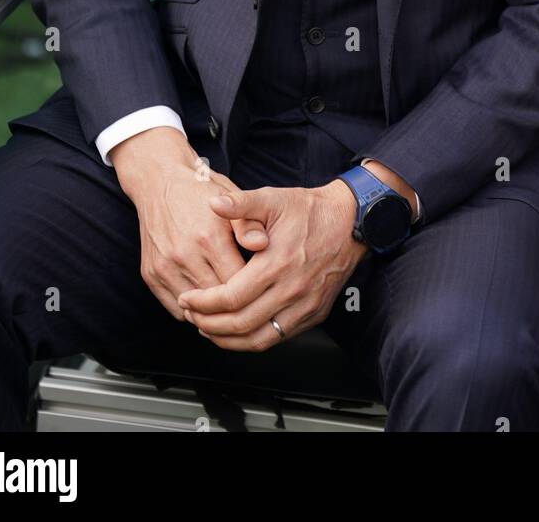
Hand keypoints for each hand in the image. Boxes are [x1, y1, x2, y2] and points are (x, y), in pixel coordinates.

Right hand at [110, 126, 269, 321]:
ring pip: (195, 309)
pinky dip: (190, 310)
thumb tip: (263, 244)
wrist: (159, 182)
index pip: (238, 283)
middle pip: (217, 300)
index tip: (262, 287)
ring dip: (211, 311)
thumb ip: (248, 224)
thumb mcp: (231, 198)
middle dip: (234, 303)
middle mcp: (184, 254)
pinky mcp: (150, 274)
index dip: (253, 288)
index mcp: (209, 237)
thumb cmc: (202, 191)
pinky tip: (204, 301)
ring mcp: (164, 266)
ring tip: (227, 306)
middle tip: (249, 302)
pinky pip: (174, 308)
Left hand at [177, 180, 369, 350]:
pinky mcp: (315, 314)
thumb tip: (213, 204)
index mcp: (277, 264)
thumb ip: (241, 203)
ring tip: (209, 329)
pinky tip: (239, 332)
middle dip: (209, 324)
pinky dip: (253, 340)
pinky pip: (279, 337)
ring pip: (260, 339)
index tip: (188, 298)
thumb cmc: (311, 210)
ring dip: (229, 340)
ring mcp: (305, 306)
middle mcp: (292, 290)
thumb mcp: (273, 198)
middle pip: (241, 323)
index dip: (204, 302)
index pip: (231, 297)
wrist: (350, 221)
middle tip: (192, 315)